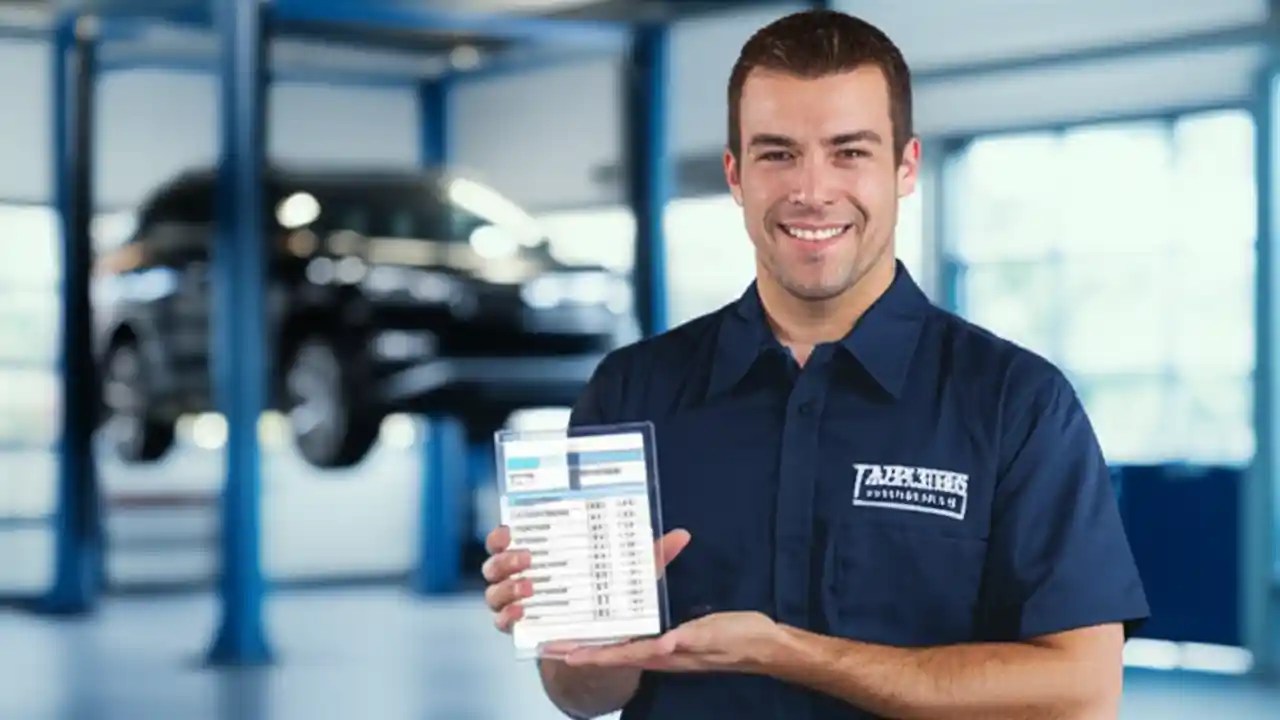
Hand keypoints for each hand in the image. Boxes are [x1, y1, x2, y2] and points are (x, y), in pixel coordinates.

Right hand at [482, 526, 692, 634]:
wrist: (598, 637)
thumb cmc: (607, 591)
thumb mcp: (628, 573)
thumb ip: (650, 555)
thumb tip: (682, 535)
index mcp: (537, 550)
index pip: (507, 536)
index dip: (501, 532)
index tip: (510, 529)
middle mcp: (518, 574)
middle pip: (494, 563)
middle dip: (505, 559)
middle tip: (527, 558)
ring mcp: (514, 601)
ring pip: (494, 592)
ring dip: (507, 588)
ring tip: (530, 588)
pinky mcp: (519, 627)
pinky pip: (502, 622)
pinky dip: (508, 617)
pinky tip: (523, 613)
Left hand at [559, 611, 783, 673]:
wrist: (765, 645)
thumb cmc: (740, 637)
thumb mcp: (714, 634)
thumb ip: (687, 640)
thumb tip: (661, 645)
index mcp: (666, 654)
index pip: (621, 655)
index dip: (592, 654)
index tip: (562, 653)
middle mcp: (662, 655)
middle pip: (615, 654)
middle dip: (583, 650)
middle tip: (551, 646)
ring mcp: (669, 651)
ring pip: (625, 649)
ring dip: (598, 645)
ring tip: (570, 638)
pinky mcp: (677, 642)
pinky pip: (641, 640)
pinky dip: (621, 636)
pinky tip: (614, 630)